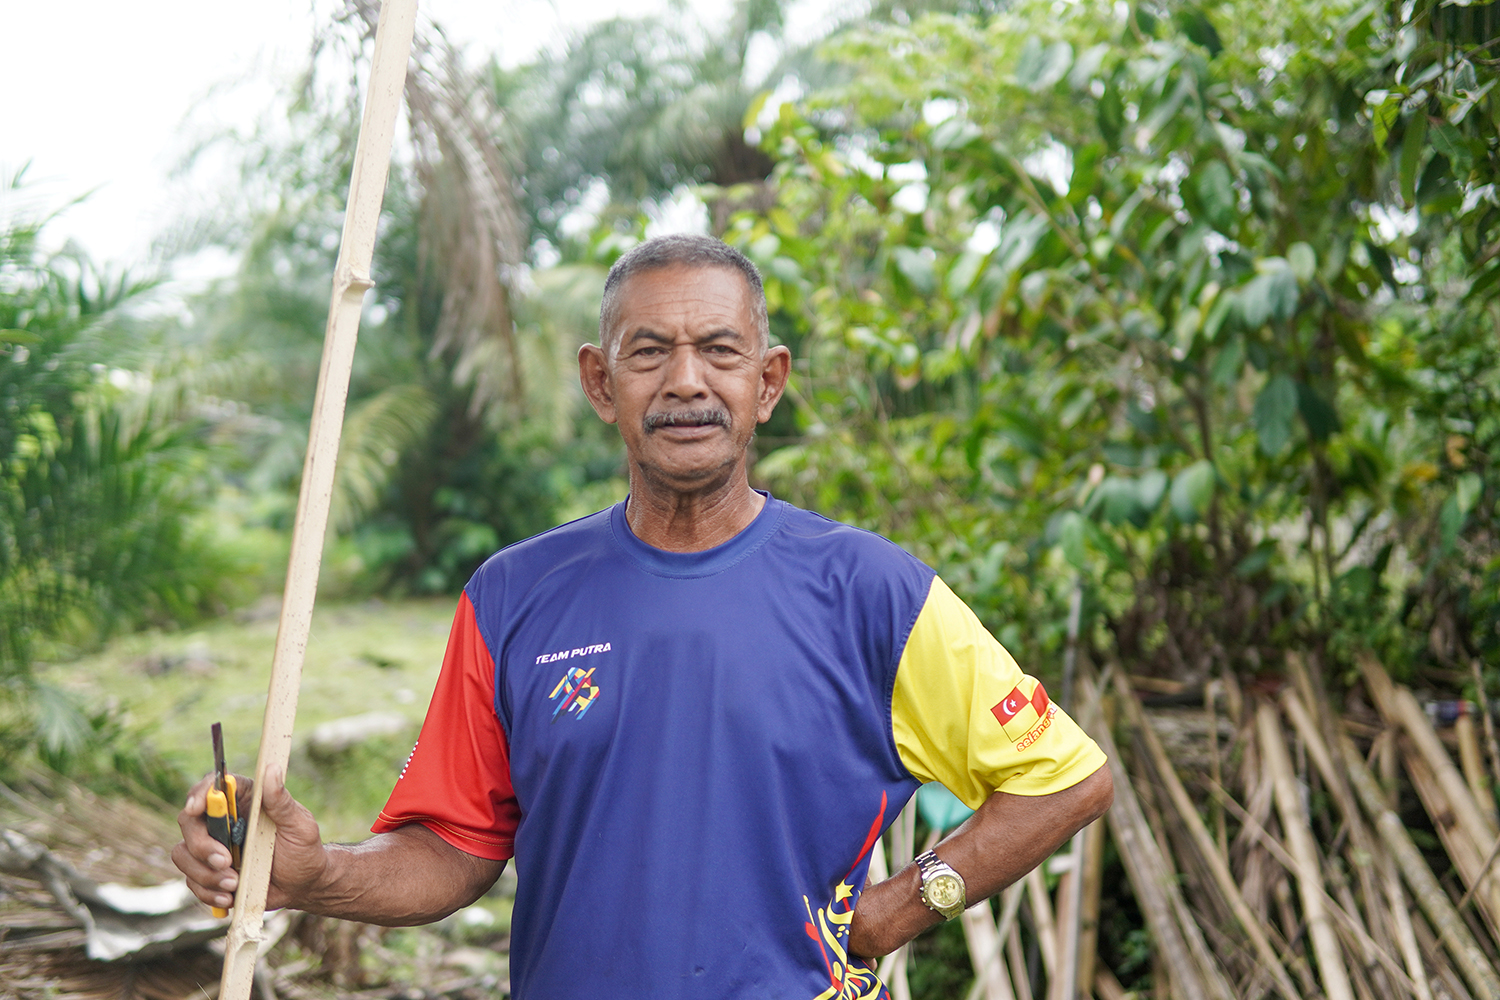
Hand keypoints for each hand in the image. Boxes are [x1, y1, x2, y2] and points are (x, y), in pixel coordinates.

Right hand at [172, 769, 327, 911]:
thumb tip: (272, 769)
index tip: (196, 808)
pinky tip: (230, 897)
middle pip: (189, 822)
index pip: (213, 786)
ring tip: (235, 884)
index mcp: (244, 800)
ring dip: (205, 873)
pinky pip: (192, 881)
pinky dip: (207, 891)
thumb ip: (281, 801)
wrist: (303, 886)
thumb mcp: (299, 825)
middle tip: (226, 862)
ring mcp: (213, 847)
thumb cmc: (304, 849)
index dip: (199, 793)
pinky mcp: (209, 873)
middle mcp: (223, 821)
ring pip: (184, 854)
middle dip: (201, 845)